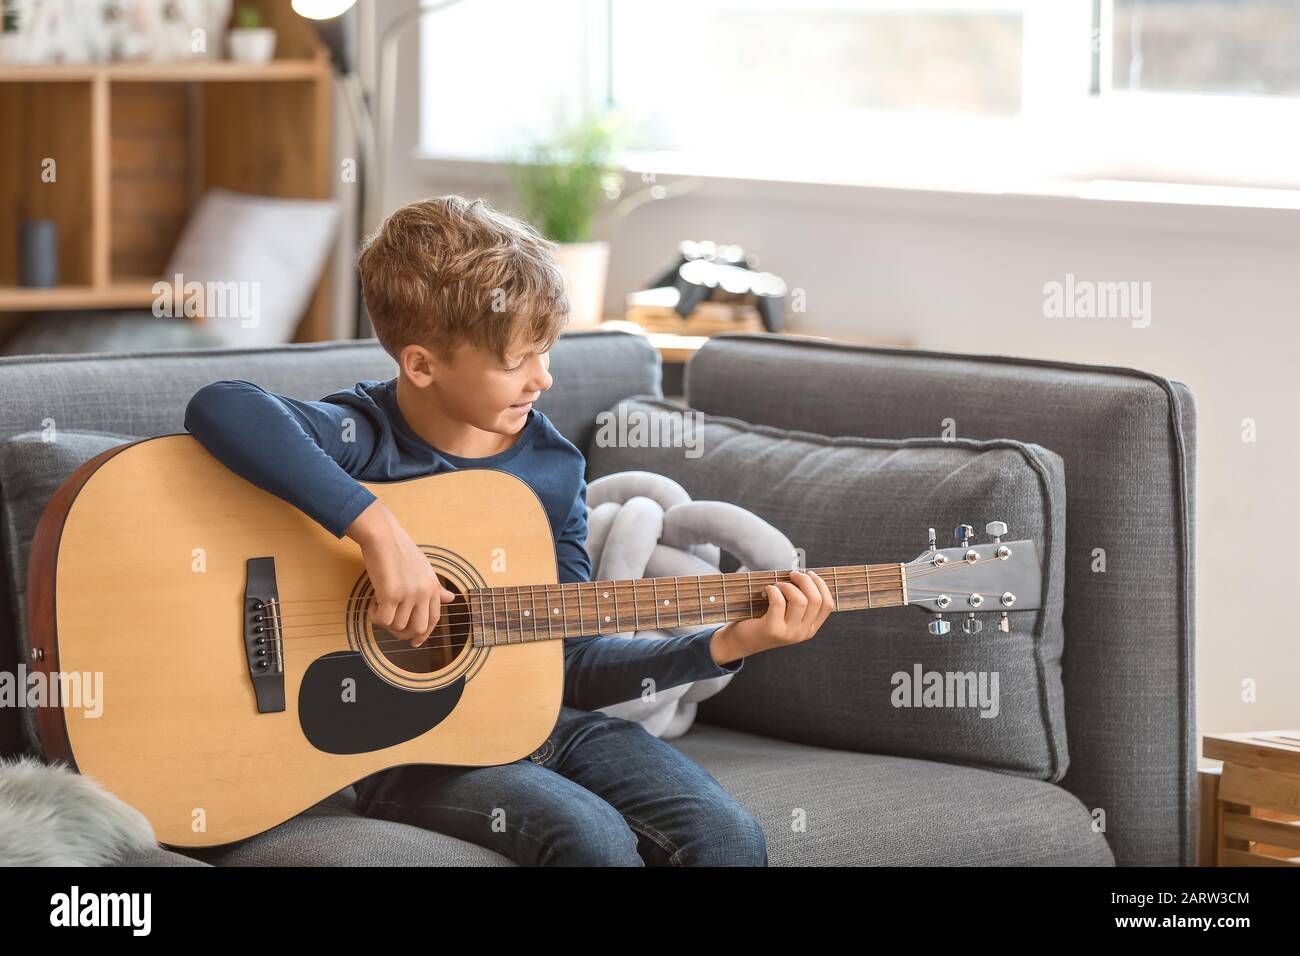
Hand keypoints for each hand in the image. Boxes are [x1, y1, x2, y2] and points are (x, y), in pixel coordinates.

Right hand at [345, 499, 456, 646]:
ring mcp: (408, 594)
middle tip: (390, 624)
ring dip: (385, 621)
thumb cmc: (400, 549)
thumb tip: (452, 599)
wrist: (383, 535)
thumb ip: (436, 586)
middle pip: (418, 628)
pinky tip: (372, 604)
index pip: (434, 619)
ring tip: (378, 604)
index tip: (415, 642)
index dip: (424, 633)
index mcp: (433, 586)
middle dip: (403, 633)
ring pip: (397, 626)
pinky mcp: (391, 594)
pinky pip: (383, 620)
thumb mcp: (424, 568)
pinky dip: (375, 617)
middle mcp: (423, 592)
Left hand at [710, 570, 833, 664]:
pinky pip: (779, 602)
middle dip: (805, 580)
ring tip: (777, 585)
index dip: (821, 585)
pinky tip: (767, 589)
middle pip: (815, 599)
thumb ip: (798, 601)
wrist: (740, 641)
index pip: (828, 605)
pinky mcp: (772, 629)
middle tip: (792, 574)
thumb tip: (805, 575)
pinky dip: (773, 590)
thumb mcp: (786, 614)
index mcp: (810, 629)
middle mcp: (802, 633)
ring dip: (788, 586)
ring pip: (800, 600)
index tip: (809, 574)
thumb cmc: (763, 620)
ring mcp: (788, 633)